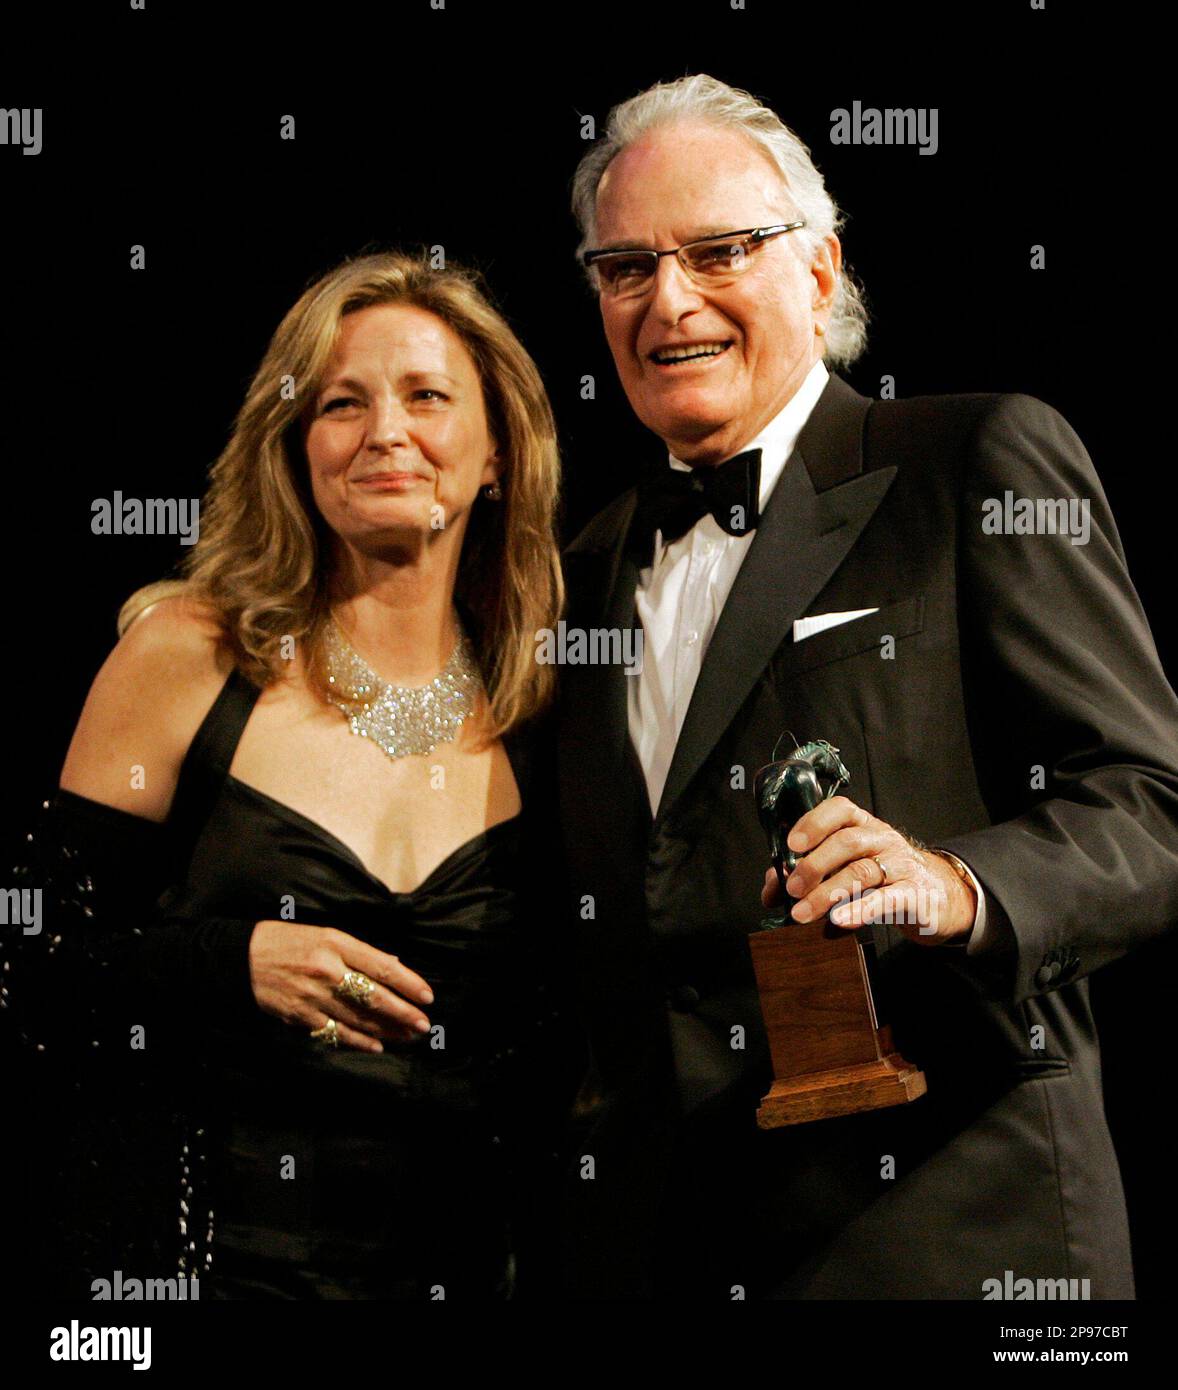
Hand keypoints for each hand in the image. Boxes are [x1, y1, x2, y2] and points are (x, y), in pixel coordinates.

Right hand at [248, 920, 434, 1051]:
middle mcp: (327, 969)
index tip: (427, 996)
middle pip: (374, 996)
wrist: (242, 957)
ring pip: (358, 1018)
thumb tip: (392, 962)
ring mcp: (313, 995)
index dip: (408, 983)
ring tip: (408, 1036)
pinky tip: (377, 1045)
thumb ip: (358, 950)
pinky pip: (335, 1032)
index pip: (381, 965)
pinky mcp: (300, 1016)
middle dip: (403, 1012)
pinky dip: (358, 1041)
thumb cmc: (289, 941)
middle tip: (424, 1024)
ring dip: (387, 1030)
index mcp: (336, 943)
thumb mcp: (325, 934)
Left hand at [759, 796, 976, 944]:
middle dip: (814, 865)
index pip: (841, 810)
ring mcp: (901, 865)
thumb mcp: (849, 867)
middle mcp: (883, 840)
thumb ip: (809, 872)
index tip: (792, 844)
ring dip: (828, 893)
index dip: (814, 823)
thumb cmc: (883, 879)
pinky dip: (860, 909)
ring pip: (862, 872)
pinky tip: (839, 920)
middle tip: (792, 888)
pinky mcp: (914, 894)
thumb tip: (771, 890)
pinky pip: (886, 899)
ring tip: (803, 912)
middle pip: (847, 842)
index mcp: (864, 826)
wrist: (938, 897)